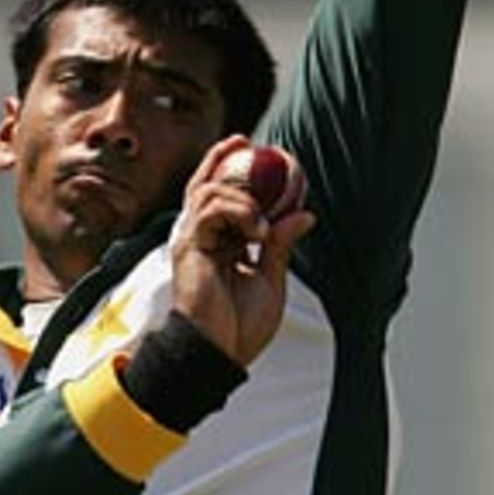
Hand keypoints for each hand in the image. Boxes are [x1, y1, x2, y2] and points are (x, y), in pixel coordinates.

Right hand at [170, 137, 314, 368]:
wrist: (219, 352)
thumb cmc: (241, 326)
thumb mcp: (270, 279)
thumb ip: (280, 244)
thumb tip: (305, 213)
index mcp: (216, 244)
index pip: (219, 197)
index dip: (231, 171)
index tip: (256, 151)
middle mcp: (199, 238)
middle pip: (203, 185)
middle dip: (219, 158)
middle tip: (244, 142)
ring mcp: (191, 241)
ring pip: (208, 193)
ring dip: (241, 198)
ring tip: (262, 225)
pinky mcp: (188, 247)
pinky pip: (208, 210)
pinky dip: (236, 212)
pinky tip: (255, 231)